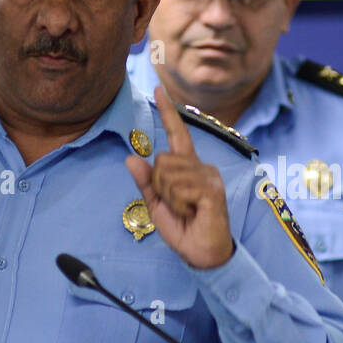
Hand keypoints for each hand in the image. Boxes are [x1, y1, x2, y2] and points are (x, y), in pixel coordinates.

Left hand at [125, 86, 234, 268]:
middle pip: (161, 160)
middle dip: (159, 186)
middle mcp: (201, 167)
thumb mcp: (156, 204)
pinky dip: (178, 204)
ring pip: (167, 173)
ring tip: (186, 210)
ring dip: (168, 197)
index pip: (176, 135)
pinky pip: (179, 187)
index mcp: (188, 168)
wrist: (203, 253)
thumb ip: (145, 182)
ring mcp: (209, 177)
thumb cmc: (184, 228)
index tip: (157, 89)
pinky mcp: (212, 190)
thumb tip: (130, 157)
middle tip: (176, 205)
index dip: (167, 112)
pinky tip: (193, 213)